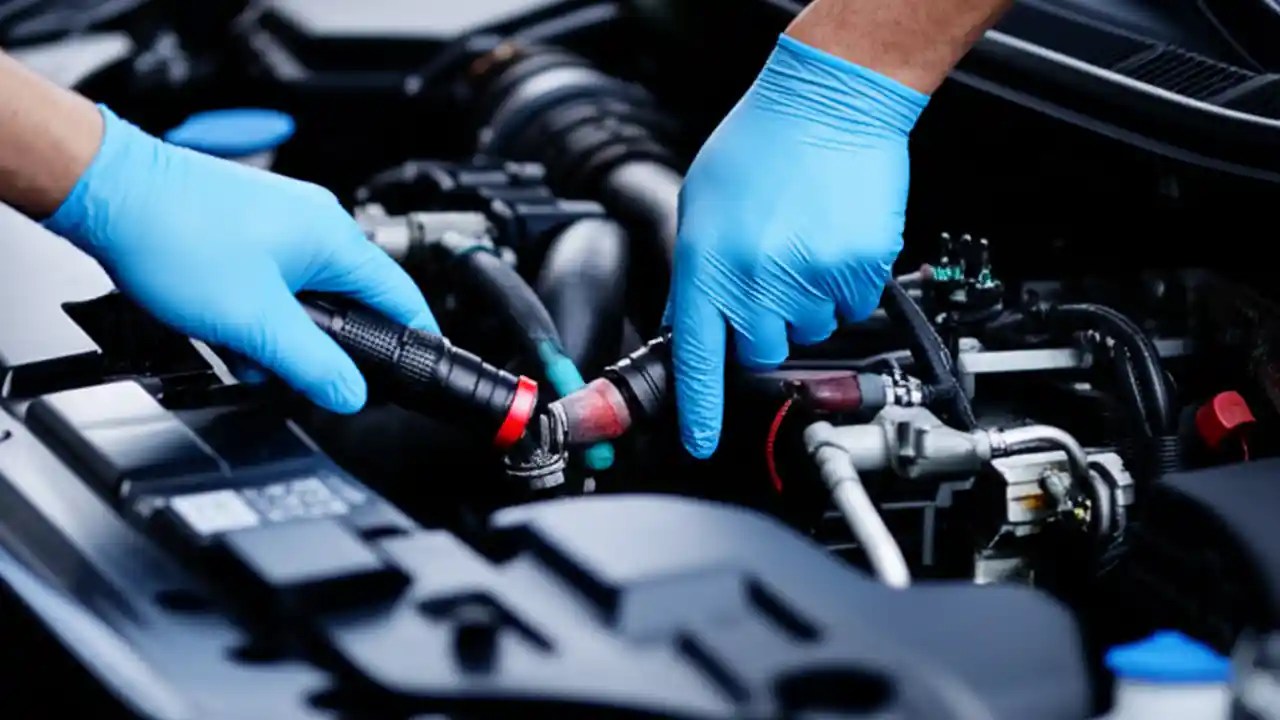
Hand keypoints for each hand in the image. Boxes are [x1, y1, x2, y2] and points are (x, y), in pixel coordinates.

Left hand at [44, 106, 435, 413]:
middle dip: (324, 346)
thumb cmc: (175, 236)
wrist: (109, 191)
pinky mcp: (248, 225)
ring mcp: (282, 220)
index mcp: (336, 239)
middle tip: (298, 373)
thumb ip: (311, 365)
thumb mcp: (254, 322)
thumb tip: (350, 393)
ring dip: (281, 332)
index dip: (414, 339)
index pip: (401, 296)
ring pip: (305, 295)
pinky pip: (273, 280)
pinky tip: (223, 326)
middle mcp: (317, 222)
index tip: (417, 368)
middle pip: (350, 300)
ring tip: (242, 348)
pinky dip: (256, 310)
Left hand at [666, 34, 928, 457]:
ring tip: (803, 244)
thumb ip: (695, 269)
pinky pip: (848, 308)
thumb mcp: (702, 205)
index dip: (699, 407)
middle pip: (759, 351)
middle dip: (763, 328)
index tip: (700, 441)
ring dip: (805, 303)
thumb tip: (687, 322)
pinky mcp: (855, 272)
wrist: (832, 100)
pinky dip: (842, 286)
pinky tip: (832, 242)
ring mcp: (808, 279)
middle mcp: (755, 278)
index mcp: (707, 262)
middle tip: (771, 278)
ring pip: (808, 331)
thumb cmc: (764, 143)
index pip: (697, 355)